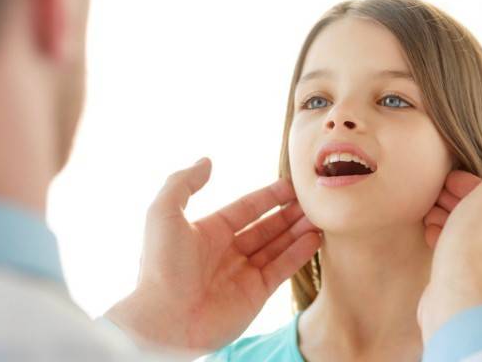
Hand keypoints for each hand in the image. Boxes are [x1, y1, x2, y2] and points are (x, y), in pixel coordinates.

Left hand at [105, 158, 321, 351]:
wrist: (165, 321)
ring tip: (320, 215)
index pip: (246, 208)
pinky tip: (315, 237)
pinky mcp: (255, 295)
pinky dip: (299, 253)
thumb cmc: (161, 266)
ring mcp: (243, 273)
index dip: (268, 196)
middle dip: (289, 213)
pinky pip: (282, 269)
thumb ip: (183, 183)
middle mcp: (227, 251)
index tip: (292, 184)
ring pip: (277, 246)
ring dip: (298, 230)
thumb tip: (207, 161)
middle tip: (313, 199)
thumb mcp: (163, 213)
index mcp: (207, 232)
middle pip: (266, 226)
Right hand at [418, 157, 481, 342]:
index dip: (471, 184)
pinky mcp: (472, 284)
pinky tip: (430, 235)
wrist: (458, 299)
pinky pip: (459, 255)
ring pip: (470, 235)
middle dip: (457, 202)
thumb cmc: (474, 246)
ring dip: (449, 220)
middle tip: (434, 195)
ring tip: (429, 214)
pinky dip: (445, 241)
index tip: (448, 179)